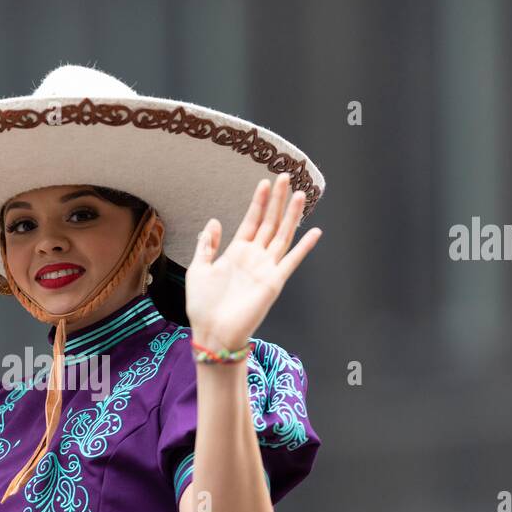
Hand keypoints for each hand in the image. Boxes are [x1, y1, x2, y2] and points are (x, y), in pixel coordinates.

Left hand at [186, 174, 321, 351]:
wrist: (212, 333)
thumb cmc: (202, 306)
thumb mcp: (197, 269)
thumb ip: (206, 245)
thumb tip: (214, 221)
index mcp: (236, 253)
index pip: (251, 221)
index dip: (258, 202)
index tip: (264, 182)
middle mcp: (254, 257)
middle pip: (269, 223)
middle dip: (277, 200)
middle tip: (284, 177)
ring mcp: (265, 268)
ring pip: (282, 236)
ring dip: (291, 215)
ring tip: (299, 194)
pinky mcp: (274, 282)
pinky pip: (292, 261)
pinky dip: (304, 247)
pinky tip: (314, 232)